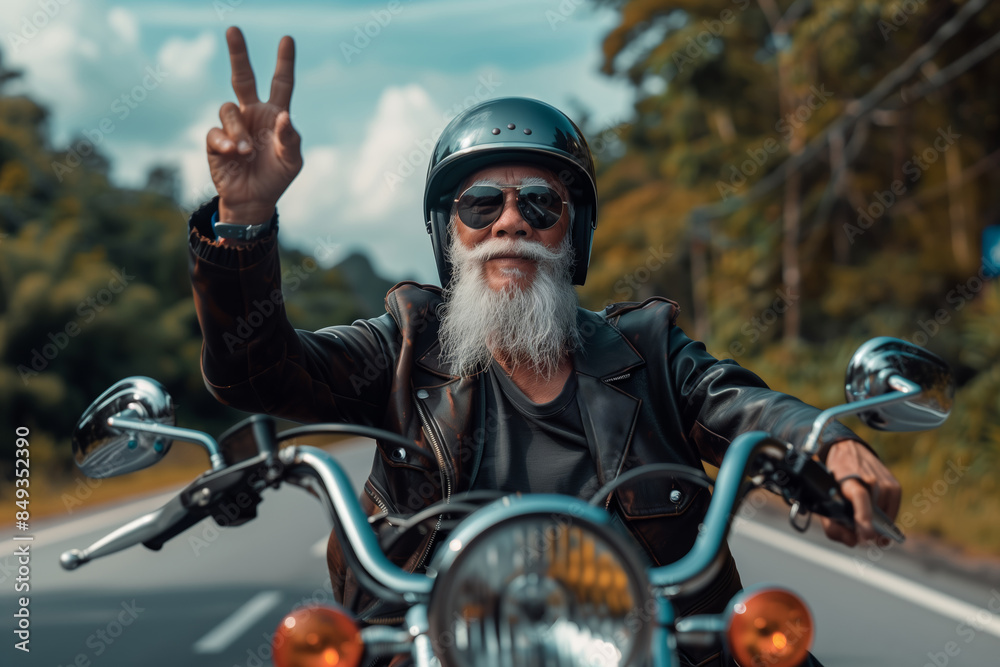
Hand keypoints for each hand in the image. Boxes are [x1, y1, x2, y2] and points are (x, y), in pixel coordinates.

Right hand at [206, 26, 302, 224]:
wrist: (253, 200)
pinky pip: (216, 133)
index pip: (281, 84)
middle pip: (243, 77)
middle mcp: (252, 114)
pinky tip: (235, 154)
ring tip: (246, 152)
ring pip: (228, 110)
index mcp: (275, 114)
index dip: (284, 62)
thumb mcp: (292, 161)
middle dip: (238, 53)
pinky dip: (226, 142)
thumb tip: (283, 117)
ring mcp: (233, 126)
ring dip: (239, 131)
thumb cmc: (276, 177)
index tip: (287, 39)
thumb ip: (291, 140)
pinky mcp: (216, 141)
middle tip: (233, 29)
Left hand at [821, 439, 900, 546]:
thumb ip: (833, 526)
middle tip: (860, 535)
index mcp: (848, 479)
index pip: (860, 497)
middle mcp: (870, 479)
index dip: (863, 518)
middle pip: (875, 515)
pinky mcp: (895, 485)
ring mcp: (885, 482)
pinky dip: (885, 519)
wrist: (847, 450)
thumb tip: (854, 542)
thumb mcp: (824, 499)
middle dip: (868, 532)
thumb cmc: (833, 478)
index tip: (866, 536)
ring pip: (885, 517)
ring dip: (877, 525)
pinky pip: (893, 512)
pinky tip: (875, 516)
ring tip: (864, 520)